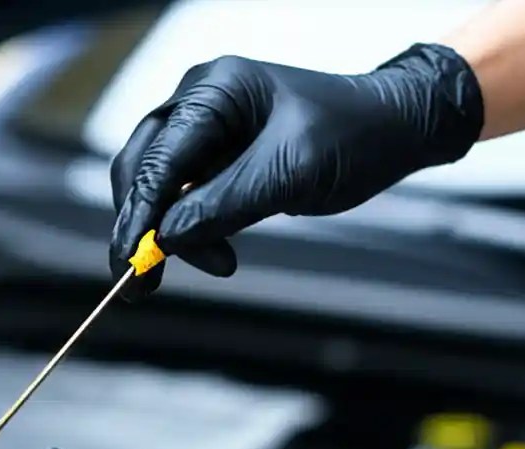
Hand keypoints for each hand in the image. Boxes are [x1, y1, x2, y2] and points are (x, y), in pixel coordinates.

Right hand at [109, 44, 482, 299]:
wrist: (395, 131)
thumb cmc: (353, 134)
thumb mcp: (288, 174)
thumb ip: (222, 205)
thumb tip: (165, 239)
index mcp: (214, 91)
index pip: (157, 157)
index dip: (139, 214)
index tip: (129, 262)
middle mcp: (200, 103)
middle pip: (142, 169)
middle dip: (141, 228)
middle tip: (140, 282)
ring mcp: (208, 130)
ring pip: (162, 189)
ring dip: (170, 235)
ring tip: (210, 268)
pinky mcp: (220, 158)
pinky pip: (188, 198)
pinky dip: (194, 231)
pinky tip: (218, 254)